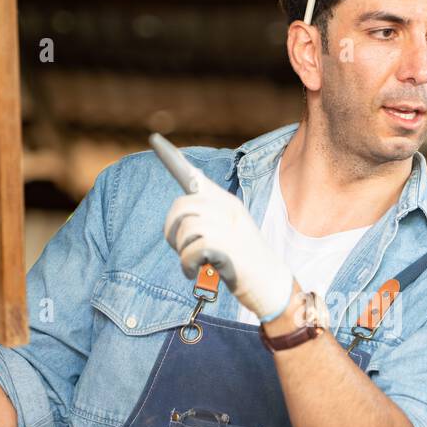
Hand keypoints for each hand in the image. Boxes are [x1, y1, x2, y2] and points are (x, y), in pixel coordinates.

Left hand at [161, 163, 292, 321]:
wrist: (271, 287)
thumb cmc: (245, 263)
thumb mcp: (228, 234)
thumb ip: (207, 219)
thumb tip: (180, 212)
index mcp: (228, 204)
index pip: (197, 178)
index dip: (173, 160)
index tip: (155, 140)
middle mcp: (229, 210)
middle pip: (182, 205)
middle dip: (171, 230)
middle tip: (179, 248)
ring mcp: (230, 228)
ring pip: (186, 227)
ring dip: (182, 251)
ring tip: (192, 263)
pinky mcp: (228, 248)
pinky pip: (191, 250)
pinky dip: (187, 264)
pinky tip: (193, 272)